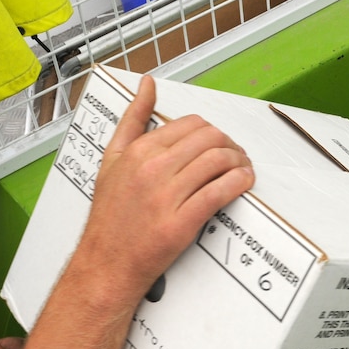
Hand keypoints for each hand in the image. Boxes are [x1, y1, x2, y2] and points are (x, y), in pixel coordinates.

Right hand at [77, 75, 253, 297]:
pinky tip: (243, 183)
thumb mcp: (112, 160)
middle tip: (236, 156)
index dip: (212, 131)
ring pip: (218, 161)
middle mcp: (152, 169)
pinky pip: (219, 192)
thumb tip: (147, 84)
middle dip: (230, 144)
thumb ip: (131, 119)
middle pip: (209, 139)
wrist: (105, 264)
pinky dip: (239, 183)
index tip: (218, 143)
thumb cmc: (110, 217)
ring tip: (243, 169)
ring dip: (240, 162)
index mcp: (138, 151)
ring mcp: (166, 196)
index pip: (190, 125)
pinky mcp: (180, 222)